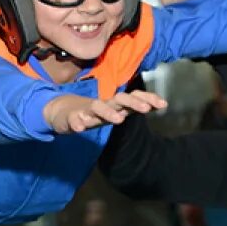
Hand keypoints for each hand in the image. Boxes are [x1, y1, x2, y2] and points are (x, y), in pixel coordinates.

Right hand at [43, 90, 167, 132]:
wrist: (63, 111)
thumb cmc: (94, 112)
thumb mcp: (115, 111)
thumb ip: (135, 108)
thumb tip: (163, 104)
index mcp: (115, 105)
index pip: (134, 97)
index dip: (148, 99)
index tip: (163, 104)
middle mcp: (104, 105)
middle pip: (119, 100)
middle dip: (133, 103)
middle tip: (146, 110)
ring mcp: (87, 110)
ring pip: (98, 108)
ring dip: (108, 112)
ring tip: (119, 120)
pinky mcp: (71, 118)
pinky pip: (74, 120)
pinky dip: (78, 123)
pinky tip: (81, 128)